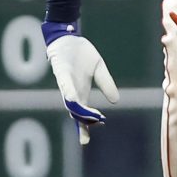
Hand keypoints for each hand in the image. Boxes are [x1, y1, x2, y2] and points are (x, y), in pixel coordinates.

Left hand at [42, 21, 117, 144]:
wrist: (69, 36)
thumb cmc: (80, 53)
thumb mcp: (99, 68)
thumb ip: (106, 84)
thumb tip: (115, 101)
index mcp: (81, 91)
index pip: (82, 113)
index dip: (85, 126)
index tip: (87, 140)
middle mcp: (72, 90)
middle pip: (75, 112)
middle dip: (80, 125)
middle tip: (85, 139)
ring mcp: (65, 81)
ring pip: (70, 101)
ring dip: (78, 112)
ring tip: (86, 122)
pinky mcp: (60, 71)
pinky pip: (65, 84)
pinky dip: (69, 93)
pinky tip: (73, 100)